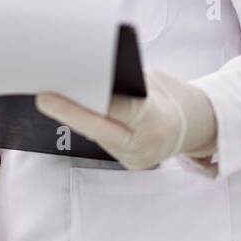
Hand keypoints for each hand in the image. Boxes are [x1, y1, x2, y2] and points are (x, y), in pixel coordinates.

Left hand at [35, 70, 217, 170]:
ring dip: (75, 118)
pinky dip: (88, 126)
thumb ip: (126, 84)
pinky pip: (103, 142)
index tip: (57, 92)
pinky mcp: (129, 164)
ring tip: (52, 99)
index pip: (116, 111)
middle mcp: (146, 146)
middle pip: (99, 129)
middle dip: (69, 112)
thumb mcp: (154, 83)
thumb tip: (89, 75)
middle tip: (43, 98)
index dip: (85, 102)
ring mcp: (137, 160)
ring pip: (97, 137)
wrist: (196, 126)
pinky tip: (71, 113)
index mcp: (157, 120)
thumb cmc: (172, 96)